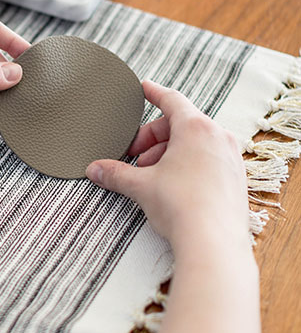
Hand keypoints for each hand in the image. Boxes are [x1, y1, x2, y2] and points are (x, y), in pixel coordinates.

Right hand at [86, 79, 248, 255]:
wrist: (213, 244)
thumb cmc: (182, 207)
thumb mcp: (141, 186)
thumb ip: (116, 173)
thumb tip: (95, 170)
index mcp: (196, 128)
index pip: (172, 100)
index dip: (154, 92)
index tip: (145, 88)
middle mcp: (218, 137)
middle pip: (180, 124)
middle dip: (153, 138)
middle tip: (135, 155)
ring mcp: (231, 158)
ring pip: (196, 143)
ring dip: (170, 153)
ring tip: (152, 175)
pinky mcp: (236, 180)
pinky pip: (210, 160)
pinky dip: (189, 164)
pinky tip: (175, 186)